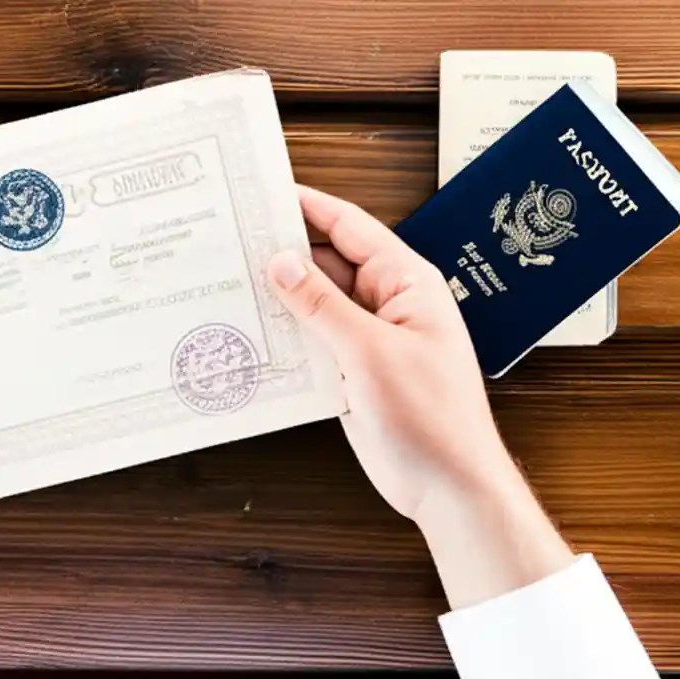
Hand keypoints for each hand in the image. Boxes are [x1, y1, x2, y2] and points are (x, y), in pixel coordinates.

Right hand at [268, 186, 571, 607]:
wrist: (449, 487)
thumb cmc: (432, 418)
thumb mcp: (370, 353)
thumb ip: (322, 305)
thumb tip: (282, 261)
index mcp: (406, 283)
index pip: (350, 228)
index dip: (308, 206)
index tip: (265, 191)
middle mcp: (387, 305)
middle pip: (327, 264)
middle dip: (283, 253)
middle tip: (233, 241)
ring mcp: (369, 339)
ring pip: (315, 305)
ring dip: (280, 298)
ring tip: (230, 283)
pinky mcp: (352, 372)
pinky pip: (313, 342)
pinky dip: (285, 337)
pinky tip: (251, 333)